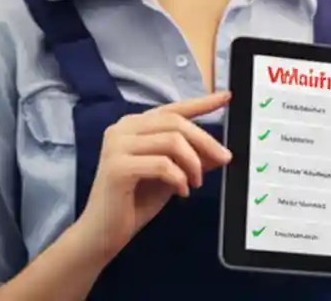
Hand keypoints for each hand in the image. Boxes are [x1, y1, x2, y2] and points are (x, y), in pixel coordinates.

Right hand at [72, 91, 232, 262]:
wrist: (103, 233)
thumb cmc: (135, 202)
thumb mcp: (172, 175)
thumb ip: (192, 160)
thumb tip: (221, 153)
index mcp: (134, 126)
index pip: (173, 109)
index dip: (201, 103)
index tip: (226, 97)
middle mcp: (122, 129)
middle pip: (176, 123)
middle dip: (206, 141)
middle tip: (224, 159)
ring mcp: (117, 146)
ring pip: (172, 141)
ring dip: (193, 164)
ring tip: (196, 183)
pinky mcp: (118, 167)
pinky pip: (162, 165)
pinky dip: (179, 179)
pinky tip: (182, 192)